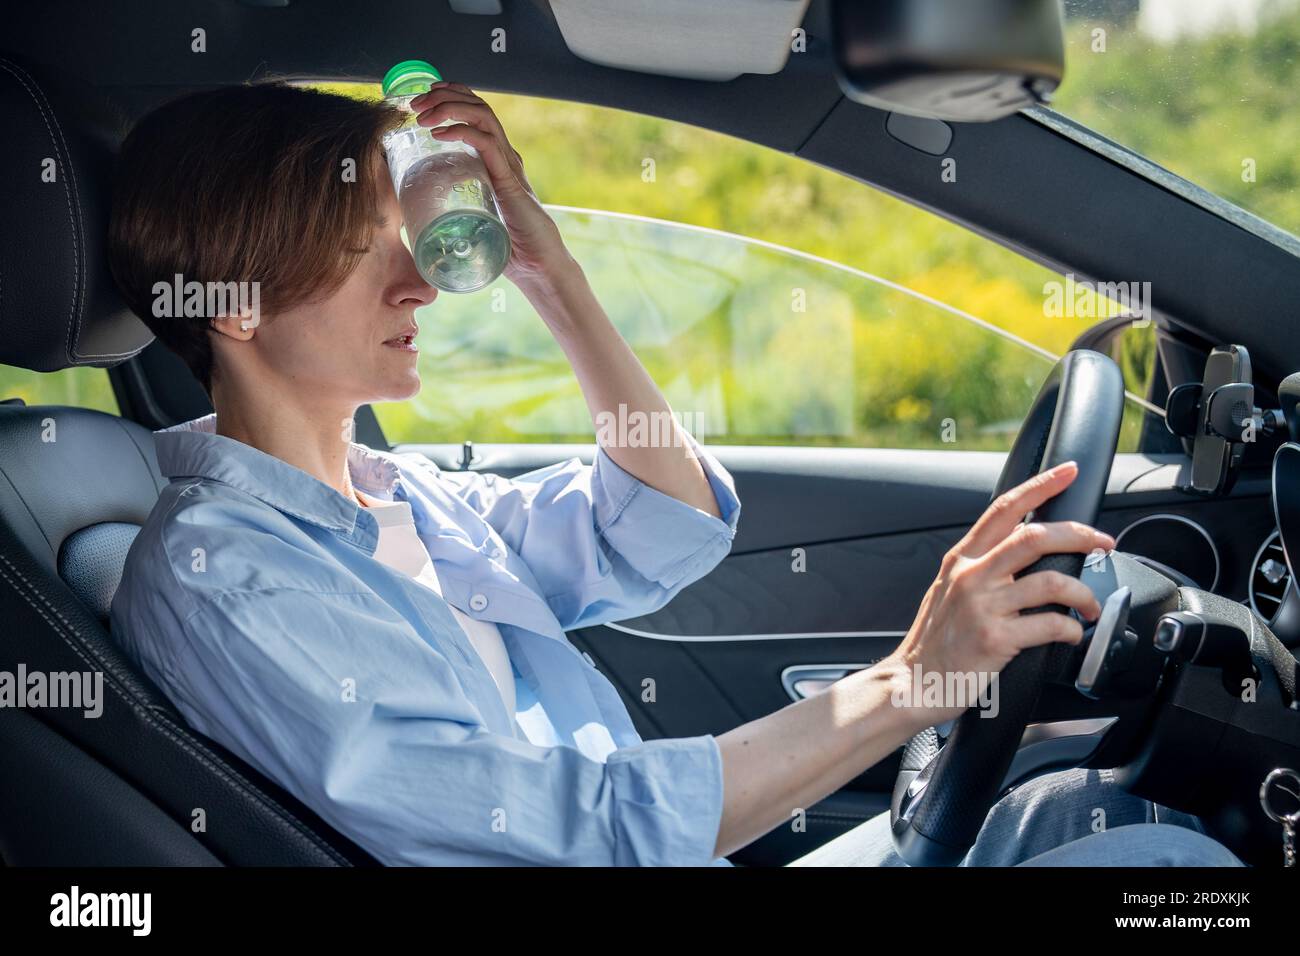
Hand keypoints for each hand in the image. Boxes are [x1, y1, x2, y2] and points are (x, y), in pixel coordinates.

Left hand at [410, 82, 572, 286]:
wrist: (539, 265)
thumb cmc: (510, 247)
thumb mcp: (475, 219)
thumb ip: (456, 211)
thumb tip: (418, 221)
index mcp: (497, 159)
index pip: (476, 112)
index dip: (450, 95)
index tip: (424, 98)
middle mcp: (505, 155)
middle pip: (477, 105)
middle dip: (442, 96)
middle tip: (415, 105)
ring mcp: (509, 164)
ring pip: (481, 115)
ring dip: (448, 107)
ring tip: (423, 116)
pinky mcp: (509, 179)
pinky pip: (486, 143)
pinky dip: (461, 132)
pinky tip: (439, 135)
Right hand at [882, 461, 1113, 727]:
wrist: (913, 683)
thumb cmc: (934, 643)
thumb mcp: (948, 591)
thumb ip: (981, 568)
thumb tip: (1023, 552)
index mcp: (961, 560)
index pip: (1004, 509)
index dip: (1040, 486)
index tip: (1068, 472)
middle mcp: (971, 576)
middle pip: (1035, 537)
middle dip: (1079, 535)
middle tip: (1103, 543)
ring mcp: (983, 607)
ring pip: (1052, 582)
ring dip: (1085, 594)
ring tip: (1091, 607)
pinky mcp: (995, 639)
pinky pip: (1051, 625)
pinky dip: (1072, 630)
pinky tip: (1072, 635)